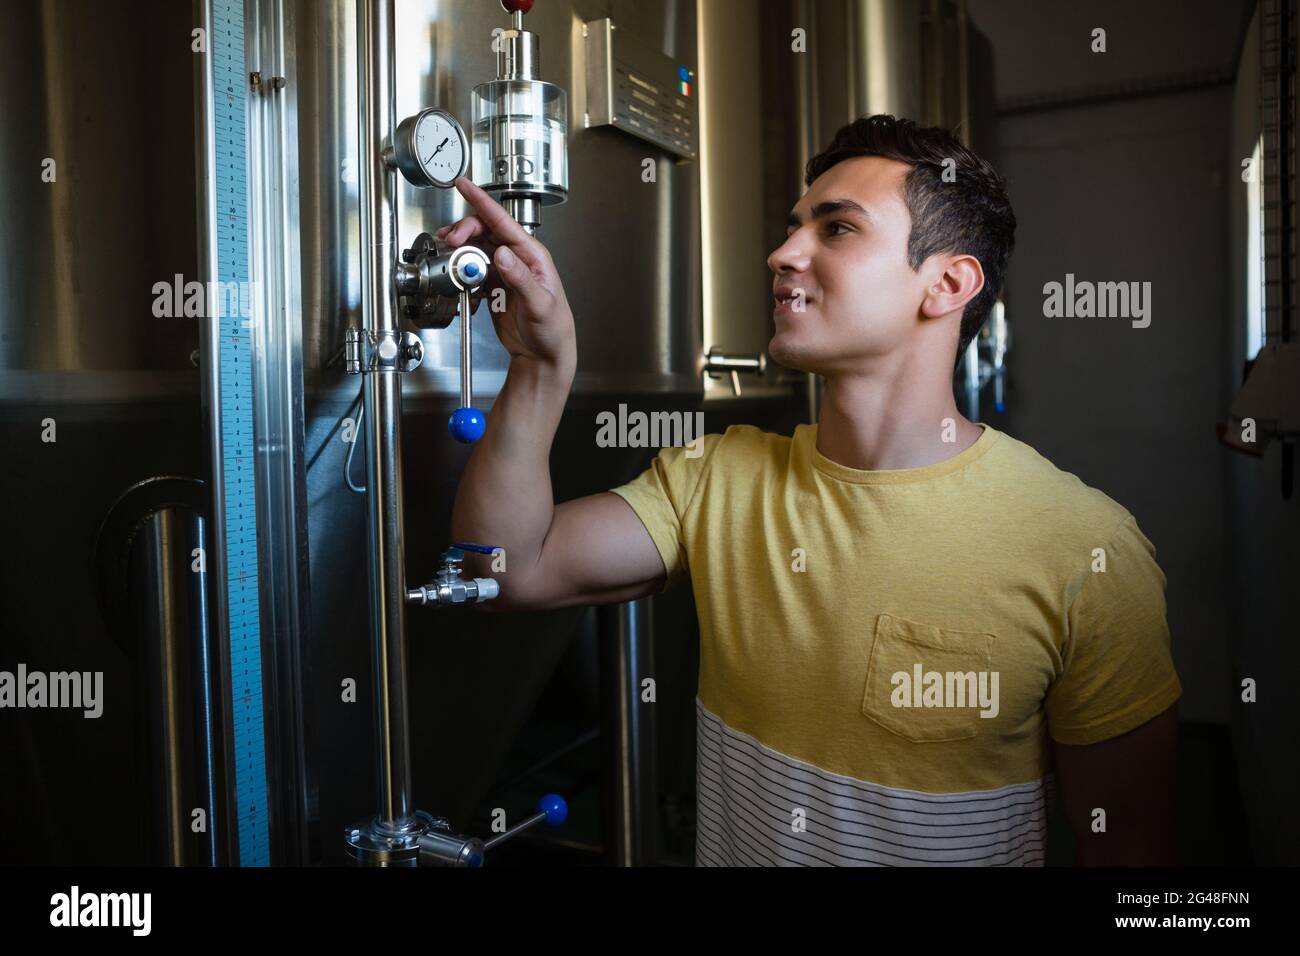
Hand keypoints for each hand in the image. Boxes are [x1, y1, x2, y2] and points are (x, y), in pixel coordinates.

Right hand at [437, 177, 575, 374]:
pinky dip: (460, 267)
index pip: (503, 222)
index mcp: (532, 256)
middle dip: (464, 231)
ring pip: (476, 248)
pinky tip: (456, 273)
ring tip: (447, 253)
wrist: (543, 355)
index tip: (464, 186)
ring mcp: (504, 271)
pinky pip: (472, 268)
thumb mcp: (540, 304)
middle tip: (450, 241)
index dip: (481, 202)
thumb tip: (503, 255)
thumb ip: (520, 278)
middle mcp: (517, 259)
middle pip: (485, 231)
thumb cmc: (552, 330)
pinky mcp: (493, 286)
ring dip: (459, 248)